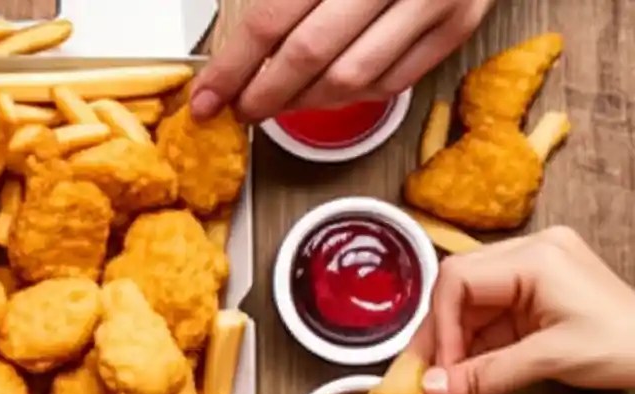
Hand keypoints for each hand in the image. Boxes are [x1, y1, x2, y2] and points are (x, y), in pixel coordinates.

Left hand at [189, 0, 494, 121]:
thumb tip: (236, 43)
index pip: (270, 20)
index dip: (232, 68)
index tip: (207, 97)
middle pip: (309, 57)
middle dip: (263, 94)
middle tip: (240, 108)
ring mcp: (434, 1)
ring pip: (352, 80)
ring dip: (304, 103)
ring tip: (278, 101)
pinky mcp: (460, 23)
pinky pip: (394, 82)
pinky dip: (352, 96)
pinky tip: (327, 90)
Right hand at [409, 227, 634, 393]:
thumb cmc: (627, 345)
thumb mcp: (551, 361)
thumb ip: (486, 375)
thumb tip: (433, 392)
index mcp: (535, 257)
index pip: (458, 280)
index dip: (439, 327)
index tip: (438, 371)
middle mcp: (528, 255)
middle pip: (457, 294)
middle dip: (440, 344)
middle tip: (426, 386)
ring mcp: (529, 275)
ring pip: (467, 312)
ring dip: (454, 355)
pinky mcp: (532, 297)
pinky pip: (487, 324)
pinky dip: (474, 356)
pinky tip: (466, 386)